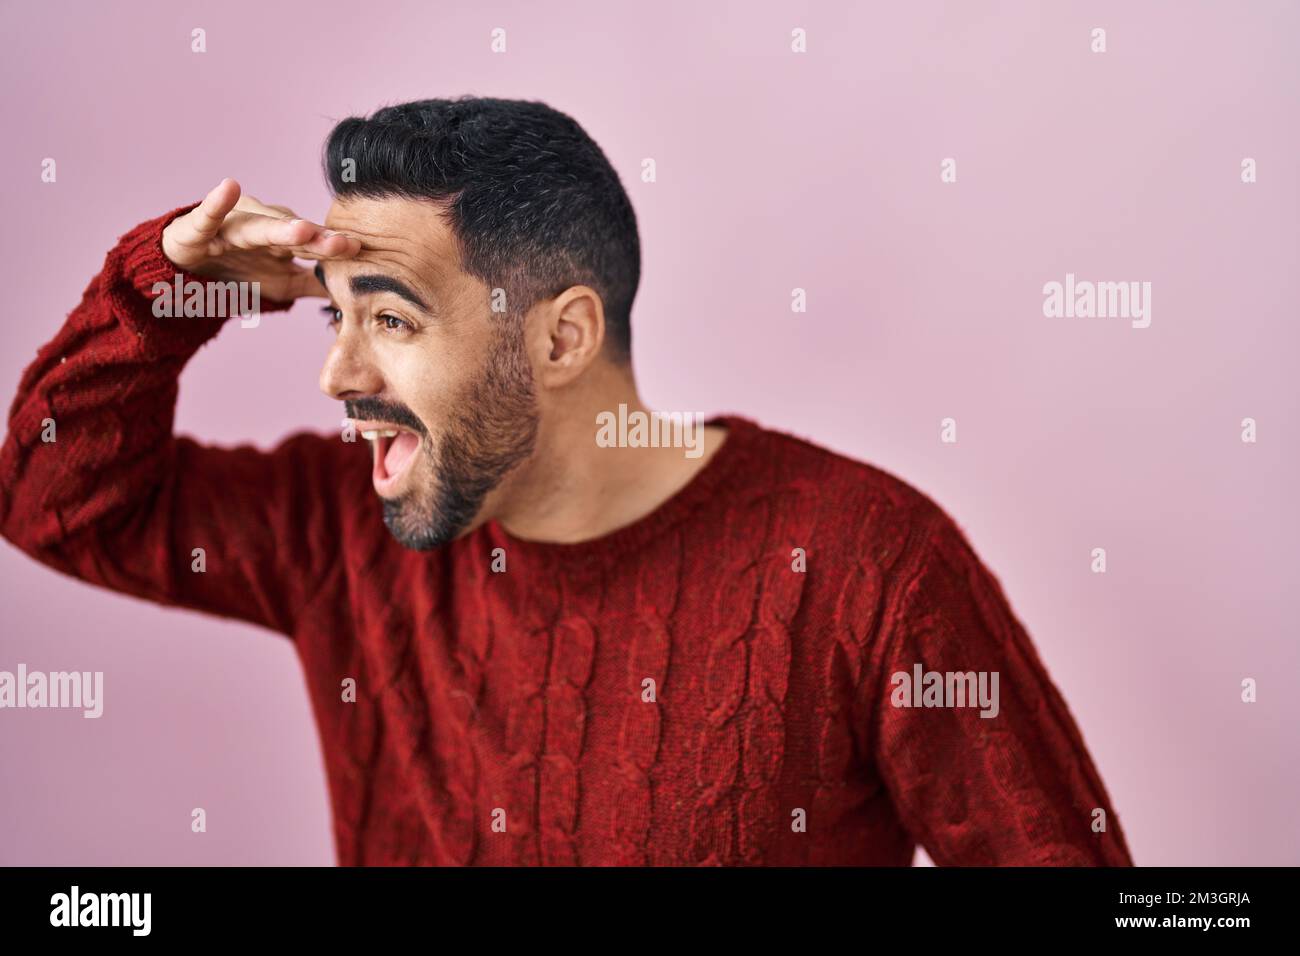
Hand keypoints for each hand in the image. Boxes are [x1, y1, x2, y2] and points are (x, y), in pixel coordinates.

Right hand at [161, 178, 358, 301]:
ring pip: (258, 228)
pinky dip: (216, 203)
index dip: (332, 247)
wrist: (185, 269)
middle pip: (291, 233)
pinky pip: (207, 217)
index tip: (359, 249)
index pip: (311, 244)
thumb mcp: (281, 283)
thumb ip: (312, 283)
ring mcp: (230, 226)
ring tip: (301, 229)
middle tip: (342, 244)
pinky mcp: (198, 229)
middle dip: (316, 239)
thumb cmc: (238, 269)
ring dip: (279, 228)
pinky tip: (228, 186)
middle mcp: (260, 227)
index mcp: (281, 240)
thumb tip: (350, 290)